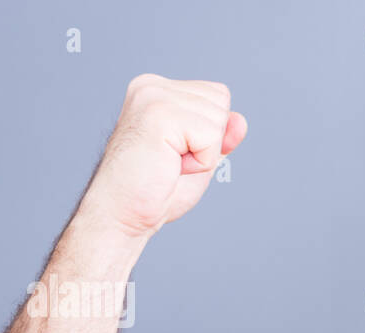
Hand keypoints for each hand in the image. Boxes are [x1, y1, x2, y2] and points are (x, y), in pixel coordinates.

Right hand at [78, 73, 246, 239]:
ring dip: (203, 153)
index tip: (176, 153)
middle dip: (209, 142)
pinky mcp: (158, 114)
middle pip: (221, 101)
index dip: (210, 133)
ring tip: (169, 164)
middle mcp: (151, 86)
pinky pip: (210, 136)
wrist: (123, 214)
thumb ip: (220, 137)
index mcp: (157, 90)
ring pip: (218, 119)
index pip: (217, 95)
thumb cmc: (155, 190)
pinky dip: (200, 162)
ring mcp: (152, 97)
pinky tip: (170, 166)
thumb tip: (241, 120)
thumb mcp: (200, 158)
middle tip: (172, 162)